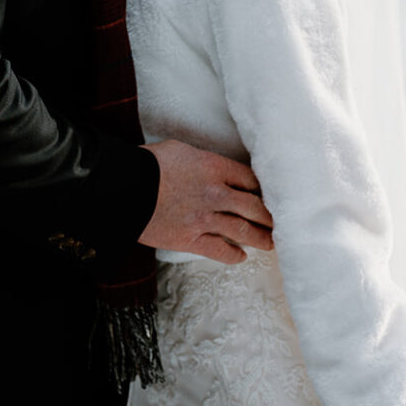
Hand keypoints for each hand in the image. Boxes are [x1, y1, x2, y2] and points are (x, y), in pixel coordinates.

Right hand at [138, 138, 273, 263]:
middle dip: (270, 216)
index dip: (263, 189)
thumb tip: (212, 168)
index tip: (269, 195)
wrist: (126, 188)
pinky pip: (220, 250)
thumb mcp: (181, 150)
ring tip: (271, 243)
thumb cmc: (150, 164)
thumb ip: (203, 161)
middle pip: (254, 207)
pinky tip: (241, 256)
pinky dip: (233, 255)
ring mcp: (205, 218)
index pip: (250, 179)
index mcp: (214, 167)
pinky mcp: (191, 239)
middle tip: (279, 222)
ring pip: (243, 231)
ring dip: (260, 238)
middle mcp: (215, 193)